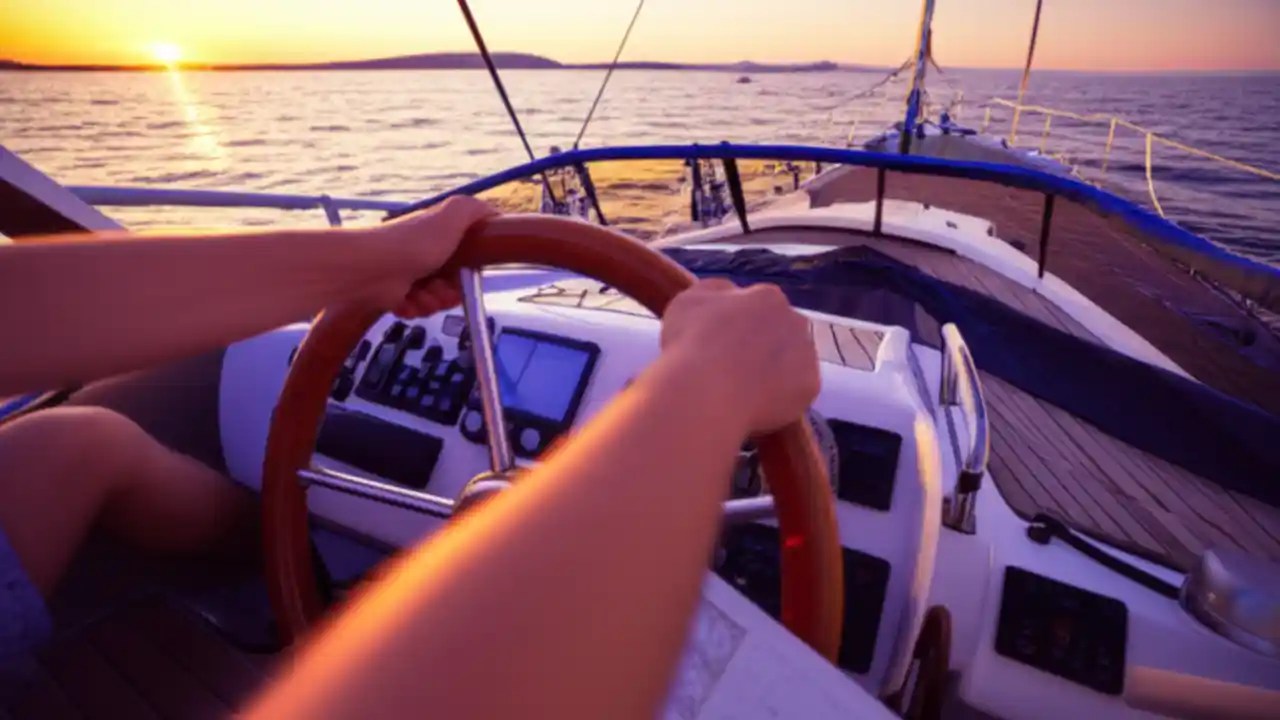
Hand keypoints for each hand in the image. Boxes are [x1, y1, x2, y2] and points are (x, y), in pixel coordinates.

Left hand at [375, 196, 495, 317]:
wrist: (371, 269)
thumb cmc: (414, 243)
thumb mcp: (451, 217)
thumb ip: (474, 210)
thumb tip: (493, 213)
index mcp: (437, 235)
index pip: (465, 257)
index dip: (470, 270)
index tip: (469, 273)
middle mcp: (424, 254)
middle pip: (453, 284)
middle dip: (451, 292)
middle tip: (441, 289)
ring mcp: (409, 276)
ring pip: (437, 300)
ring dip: (433, 302)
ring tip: (420, 295)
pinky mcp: (396, 297)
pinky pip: (417, 310)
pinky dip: (414, 309)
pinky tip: (405, 302)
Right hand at [660, 279, 818, 434]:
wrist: (705, 392)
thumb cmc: (691, 342)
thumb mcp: (691, 300)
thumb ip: (716, 291)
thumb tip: (731, 294)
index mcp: (767, 296)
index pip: (760, 306)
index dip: (741, 325)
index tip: (724, 343)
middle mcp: (795, 320)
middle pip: (782, 331)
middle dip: (764, 345)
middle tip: (736, 367)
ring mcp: (807, 354)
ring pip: (792, 361)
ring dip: (775, 370)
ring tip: (745, 390)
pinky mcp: (810, 387)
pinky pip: (795, 390)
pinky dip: (780, 397)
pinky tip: (756, 404)